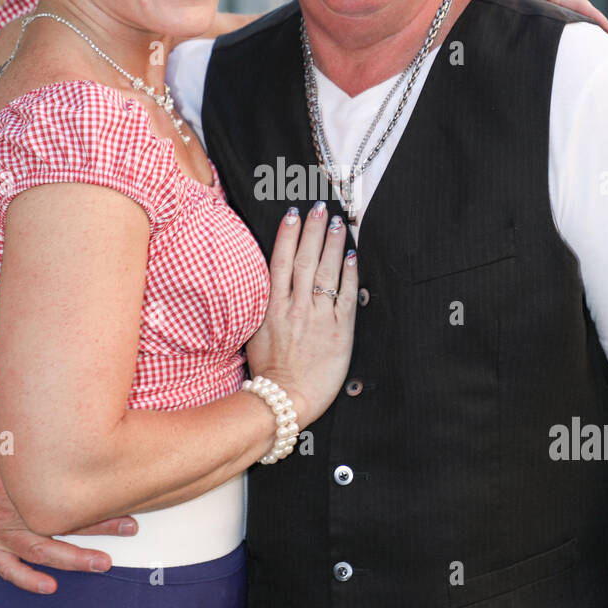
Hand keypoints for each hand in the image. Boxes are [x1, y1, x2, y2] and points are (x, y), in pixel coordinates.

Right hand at [0, 412, 137, 593]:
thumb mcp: (3, 417)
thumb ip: (32, 418)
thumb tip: (72, 400)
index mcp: (15, 478)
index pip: (66, 493)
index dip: (99, 498)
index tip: (129, 498)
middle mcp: (6, 507)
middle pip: (60, 522)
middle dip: (98, 527)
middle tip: (129, 529)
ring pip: (39, 550)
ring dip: (72, 559)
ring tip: (102, 564)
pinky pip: (4, 566)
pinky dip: (26, 579)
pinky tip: (50, 587)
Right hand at [246, 204, 357, 425]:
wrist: (286, 399)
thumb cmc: (270, 370)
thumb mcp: (254, 333)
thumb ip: (262, 306)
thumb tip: (268, 281)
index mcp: (271, 308)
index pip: (279, 262)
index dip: (287, 235)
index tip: (292, 214)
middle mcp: (294, 308)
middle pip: (304, 260)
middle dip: (312, 231)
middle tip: (319, 208)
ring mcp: (318, 318)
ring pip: (326, 272)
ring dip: (333, 244)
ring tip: (337, 222)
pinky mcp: (339, 331)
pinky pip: (346, 296)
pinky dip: (350, 274)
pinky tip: (353, 256)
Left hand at [500, 0, 607, 50]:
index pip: (580, 7)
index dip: (596, 18)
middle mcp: (561, 7)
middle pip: (589, 21)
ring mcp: (557, 17)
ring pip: (583, 31)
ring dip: (600, 44)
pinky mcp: (550, 27)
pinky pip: (571, 37)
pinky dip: (584, 46)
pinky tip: (594, 59)